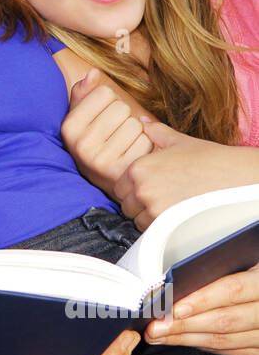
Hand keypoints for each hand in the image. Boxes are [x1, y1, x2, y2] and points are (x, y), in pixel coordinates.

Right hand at [60, 68, 153, 195]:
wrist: (107, 179)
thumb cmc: (96, 140)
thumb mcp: (82, 117)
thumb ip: (84, 92)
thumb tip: (94, 72)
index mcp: (69, 128)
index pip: (105, 93)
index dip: (109, 102)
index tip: (104, 117)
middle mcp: (81, 146)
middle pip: (122, 108)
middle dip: (124, 116)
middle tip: (116, 132)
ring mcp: (100, 161)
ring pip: (135, 124)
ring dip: (135, 132)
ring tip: (124, 144)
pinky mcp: (122, 172)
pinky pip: (145, 142)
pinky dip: (144, 145)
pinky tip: (132, 154)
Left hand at [114, 123, 258, 229]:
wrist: (236, 178)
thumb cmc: (210, 160)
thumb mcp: (180, 141)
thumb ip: (156, 132)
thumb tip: (143, 121)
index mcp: (139, 168)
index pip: (119, 187)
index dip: (132, 189)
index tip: (147, 189)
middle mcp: (142, 190)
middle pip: (126, 207)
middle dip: (139, 205)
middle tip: (160, 199)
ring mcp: (154, 210)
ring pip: (139, 222)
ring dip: (149, 217)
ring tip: (170, 207)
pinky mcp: (168, 226)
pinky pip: (153, 233)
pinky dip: (160, 228)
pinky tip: (175, 217)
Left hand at [144, 260, 258, 354]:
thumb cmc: (254, 260)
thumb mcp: (247, 253)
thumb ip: (220, 263)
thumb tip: (179, 277)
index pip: (233, 290)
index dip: (201, 300)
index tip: (172, 307)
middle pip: (225, 321)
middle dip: (184, 326)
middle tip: (154, 327)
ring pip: (226, 341)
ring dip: (188, 340)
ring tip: (159, 336)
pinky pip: (234, 351)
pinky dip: (205, 346)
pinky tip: (184, 340)